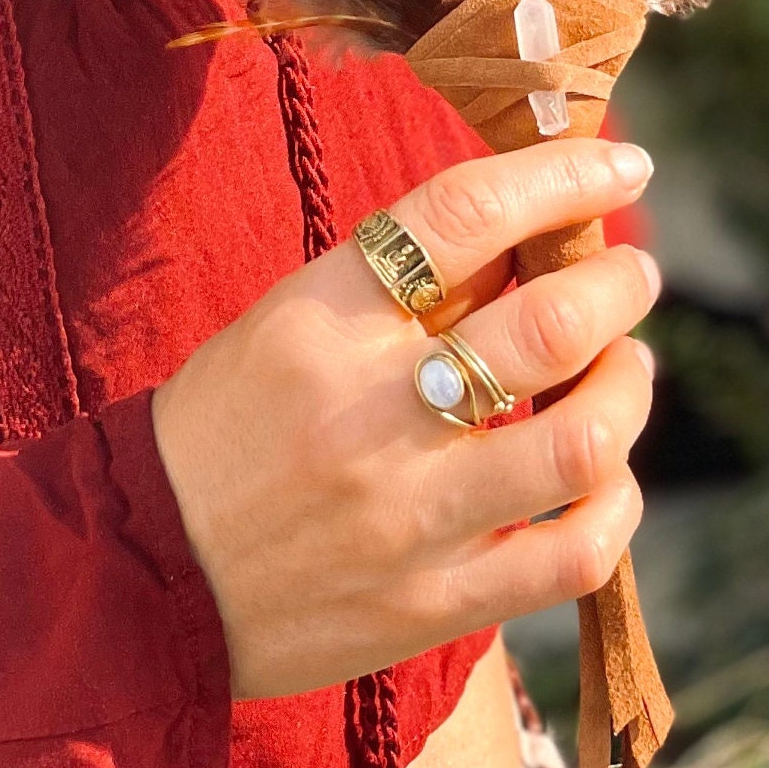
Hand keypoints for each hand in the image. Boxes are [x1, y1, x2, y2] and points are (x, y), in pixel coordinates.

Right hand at [150, 138, 659, 698]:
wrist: (137, 581)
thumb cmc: (224, 434)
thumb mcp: (287, 328)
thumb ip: (402, 289)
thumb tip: (536, 238)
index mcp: (321, 320)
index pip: (465, 213)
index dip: (563, 174)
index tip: (621, 164)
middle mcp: (370, 413)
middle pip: (549, 323)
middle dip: (619, 283)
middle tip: (631, 273)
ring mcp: (408, 516)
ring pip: (583, 440)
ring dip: (628, 387)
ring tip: (626, 368)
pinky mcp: (431, 603)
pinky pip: (573, 555)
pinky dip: (615, 506)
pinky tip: (606, 479)